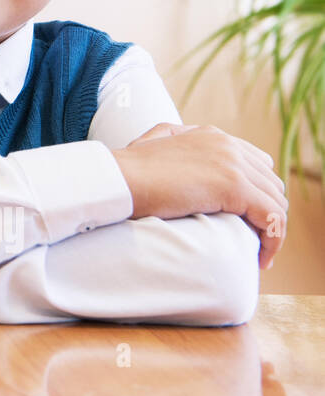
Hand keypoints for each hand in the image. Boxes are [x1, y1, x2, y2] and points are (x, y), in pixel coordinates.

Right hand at [112, 123, 287, 269]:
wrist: (118, 179)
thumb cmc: (127, 171)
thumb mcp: (156, 145)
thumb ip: (179, 144)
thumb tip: (190, 160)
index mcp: (212, 136)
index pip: (258, 164)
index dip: (258, 195)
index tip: (248, 221)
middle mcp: (228, 145)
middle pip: (272, 185)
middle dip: (268, 215)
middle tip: (255, 242)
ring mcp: (233, 164)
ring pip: (277, 203)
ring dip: (272, 231)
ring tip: (259, 255)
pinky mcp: (234, 187)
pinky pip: (273, 218)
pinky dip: (273, 241)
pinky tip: (262, 260)